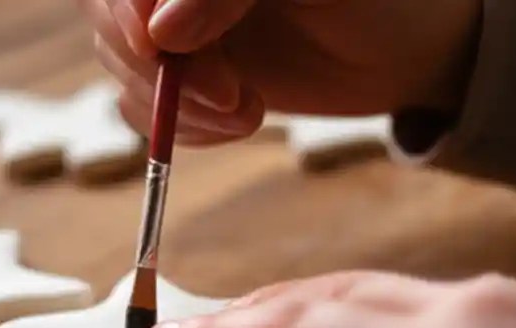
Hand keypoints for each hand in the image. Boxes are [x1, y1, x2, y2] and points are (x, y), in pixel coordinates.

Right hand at [79, 0, 481, 144]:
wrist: (408, 46)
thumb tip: (163, 31)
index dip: (125, 6)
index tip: (158, 42)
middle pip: (106, 13)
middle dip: (156, 65)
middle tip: (228, 96)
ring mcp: (168, 21)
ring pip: (121, 62)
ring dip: (177, 104)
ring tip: (248, 113)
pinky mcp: (178, 73)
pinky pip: (141, 106)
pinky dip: (184, 128)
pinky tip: (236, 123)